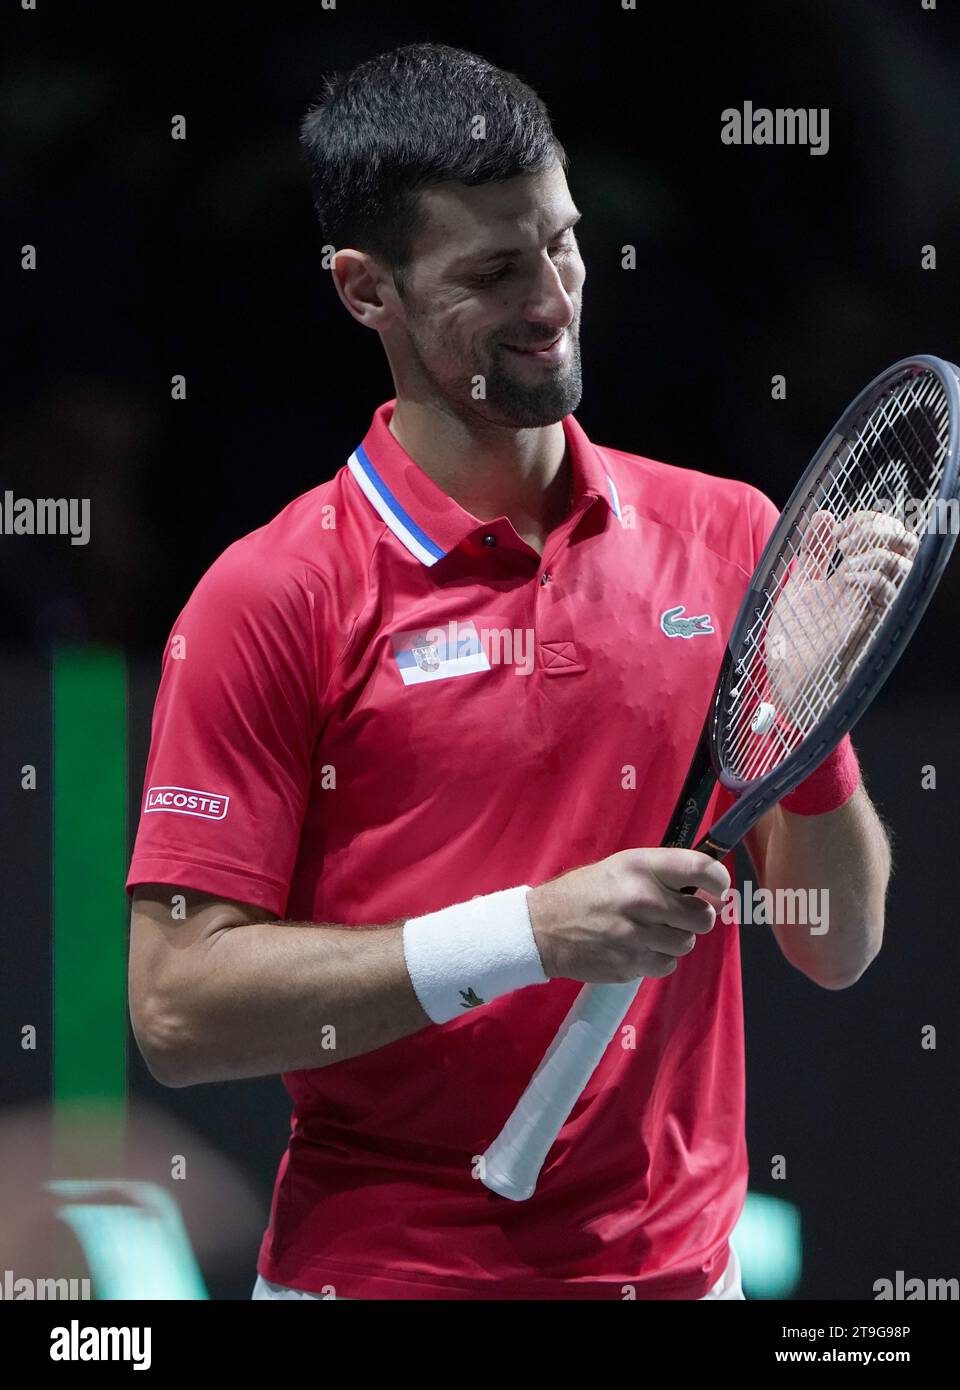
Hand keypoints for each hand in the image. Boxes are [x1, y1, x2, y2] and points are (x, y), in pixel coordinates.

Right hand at [527, 848, 729, 983]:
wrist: (541, 928)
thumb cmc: (586, 892)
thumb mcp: (620, 867)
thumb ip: (662, 874)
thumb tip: (707, 887)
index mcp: (640, 867)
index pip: (700, 869)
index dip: (719, 879)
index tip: (718, 887)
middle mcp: (642, 900)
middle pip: (703, 917)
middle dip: (695, 916)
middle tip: (676, 913)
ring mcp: (636, 937)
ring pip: (686, 944)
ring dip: (675, 939)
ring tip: (650, 931)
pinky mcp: (631, 966)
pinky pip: (666, 965)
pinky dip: (658, 959)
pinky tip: (636, 947)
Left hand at [765, 509, 917, 725]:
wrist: (786, 677)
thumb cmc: (795, 638)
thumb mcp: (800, 585)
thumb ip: (813, 552)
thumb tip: (825, 515)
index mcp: (855, 578)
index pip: (883, 537)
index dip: (866, 522)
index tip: (836, 530)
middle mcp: (868, 591)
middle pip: (904, 545)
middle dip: (880, 527)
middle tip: (845, 538)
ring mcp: (870, 606)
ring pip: (904, 564)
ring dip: (875, 550)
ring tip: (845, 557)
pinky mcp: (867, 624)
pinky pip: (887, 592)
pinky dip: (870, 574)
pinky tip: (848, 576)